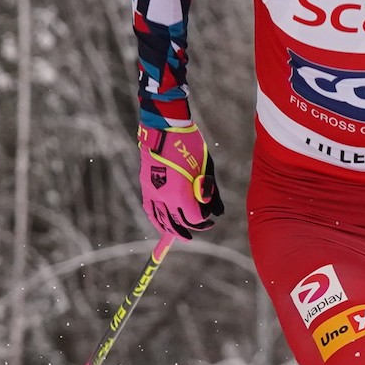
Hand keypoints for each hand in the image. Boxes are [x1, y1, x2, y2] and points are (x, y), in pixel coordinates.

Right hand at [138, 123, 222, 239]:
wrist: (164, 129)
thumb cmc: (191, 146)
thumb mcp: (207, 169)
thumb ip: (211, 192)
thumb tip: (218, 213)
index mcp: (180, 193)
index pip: (193, 218)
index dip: (203, 220)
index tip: (209, 218)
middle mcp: (164, 196)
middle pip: (178, 222)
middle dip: (191, 228)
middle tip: (201, 229)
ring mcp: (153, 192)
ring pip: (162, 220)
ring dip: (172, 230)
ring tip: (182, 235)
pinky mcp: (146, 186)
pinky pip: (150, 210)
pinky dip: (157, 220)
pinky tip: (163, 226)